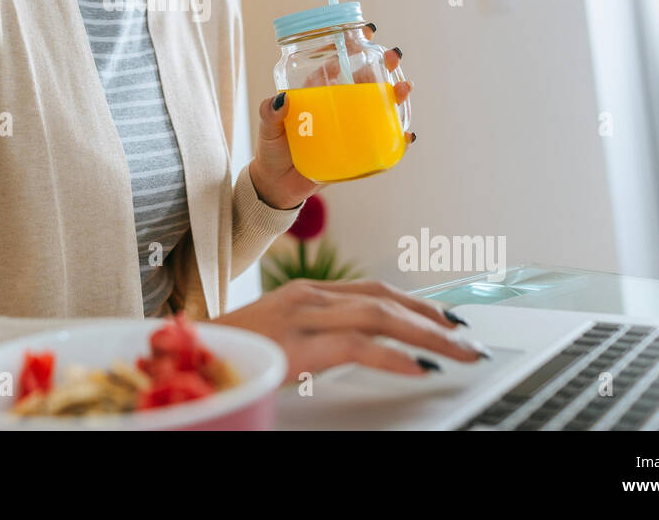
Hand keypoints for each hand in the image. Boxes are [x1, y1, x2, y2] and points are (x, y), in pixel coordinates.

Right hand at [209, 278, 488, 380]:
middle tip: (468, 340)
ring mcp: (304, 316)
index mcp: (307, 293)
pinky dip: (395, 357)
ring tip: (458, 353)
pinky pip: (358, 346)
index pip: (373, 289)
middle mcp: (310, 296)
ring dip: (427, 335)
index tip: (448, 319)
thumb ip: (317, 334)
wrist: (190, 353)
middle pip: (385, 299)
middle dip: (433, 319)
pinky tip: (418, 368)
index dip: (415, 302)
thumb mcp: (282, 336)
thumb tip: (358, 348)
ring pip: (381, 316)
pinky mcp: (299, 342)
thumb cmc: (234, 350)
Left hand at [248, 32, 413, 209]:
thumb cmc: (272, 150)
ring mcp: (350, 126)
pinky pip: (382, 141)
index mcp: (317, 92)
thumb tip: (280, 100)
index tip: (366, 34)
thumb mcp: (267, 128)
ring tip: (403, 88)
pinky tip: (407, 135)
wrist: (278, 184)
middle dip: (382, 64)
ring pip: (378, 105)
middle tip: (393, 56)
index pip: (337, 64)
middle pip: (365, 80)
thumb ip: (269, 113)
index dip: (352, 47)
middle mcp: (338, 105)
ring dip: (395, 95)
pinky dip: (398, 137)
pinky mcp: (358, 150)